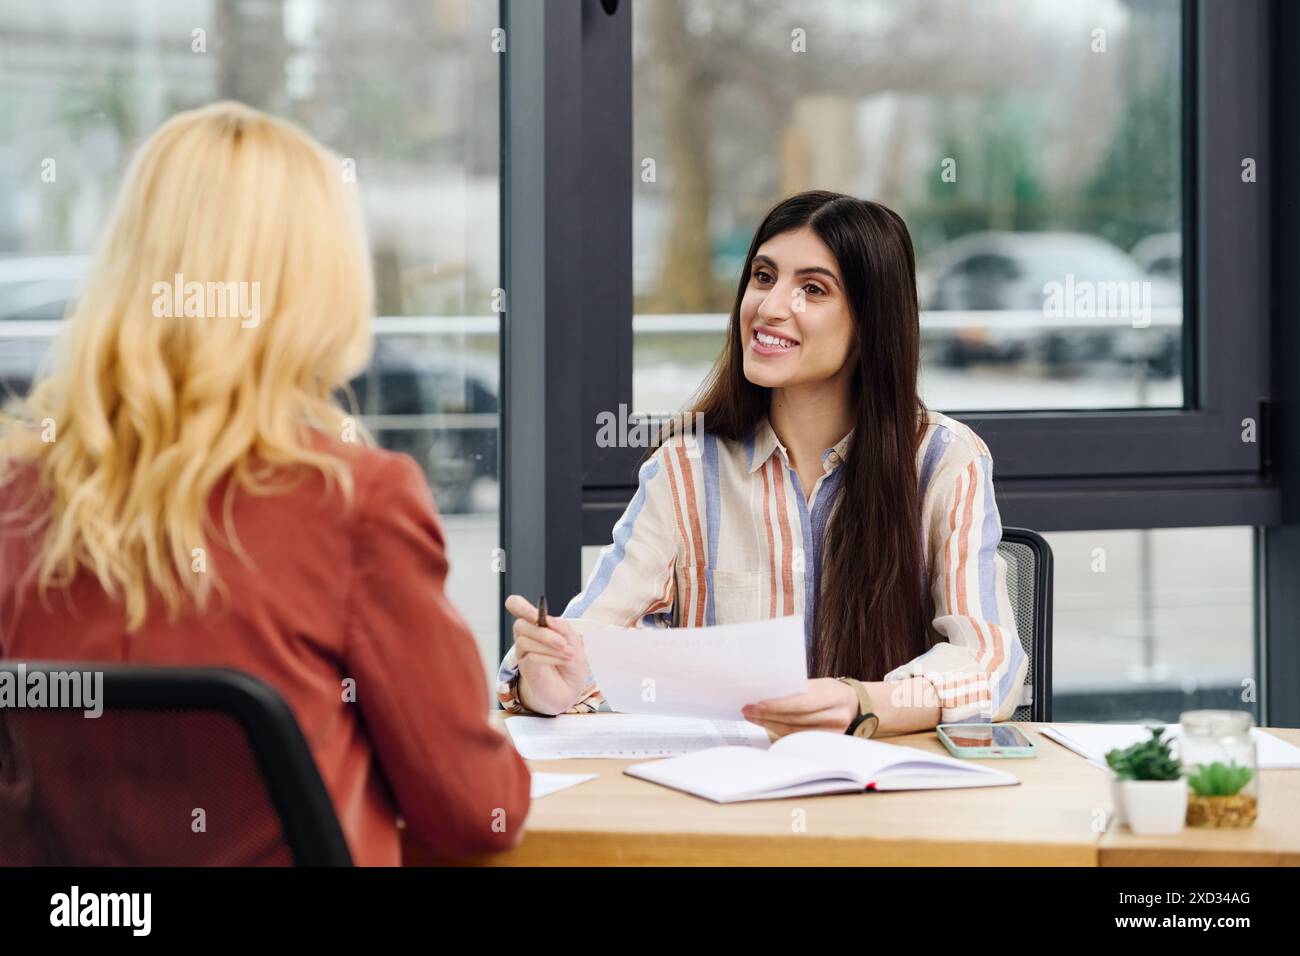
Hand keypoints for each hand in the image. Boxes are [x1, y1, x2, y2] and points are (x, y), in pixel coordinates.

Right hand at [504, 594, 589, 714]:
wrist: (571, 689)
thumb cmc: (571, 663)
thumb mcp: (574, 641)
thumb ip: (562, 628)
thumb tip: (548, 619)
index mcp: (537, 623)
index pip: (516, 607)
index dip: (519, 606)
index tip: (535, 613)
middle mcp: (527, 636)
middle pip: (520, 625)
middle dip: (542, 632)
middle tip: (563, 642)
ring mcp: (524, 652)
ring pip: (524, 641)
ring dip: (549, 646)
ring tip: (569, 654)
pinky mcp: (525, 668)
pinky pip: (530, 657)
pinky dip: (549, 657)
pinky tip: (563, 660)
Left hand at [741, 678, 858, 739]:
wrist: (853, 705)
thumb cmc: (830, 691)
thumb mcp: (818, 684)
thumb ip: (797, 689)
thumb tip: (766, 693)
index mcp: (832, 696)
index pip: (801, 703)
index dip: (778, 705)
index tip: (758, 703)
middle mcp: (835, 716)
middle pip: (795, 719)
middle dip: (768, 715)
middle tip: (749, 709)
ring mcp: (832, 732)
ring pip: (793, 731)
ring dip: (769, 723)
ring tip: (753, 716)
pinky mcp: (825, 742)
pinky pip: (797, 738)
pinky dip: (779, 731)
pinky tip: (767, 724)